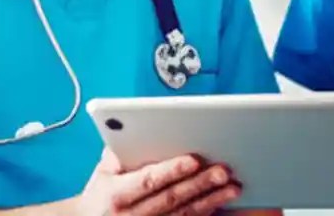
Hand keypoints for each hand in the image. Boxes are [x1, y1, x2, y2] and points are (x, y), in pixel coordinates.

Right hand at [72, 149, 241, 215]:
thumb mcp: (102, 172)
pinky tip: (221, 203)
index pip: (149, 181)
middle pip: (172, 199)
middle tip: (224, 170)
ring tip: (232, 187)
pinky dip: (205, 213)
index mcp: (116, 195)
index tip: (195, 159)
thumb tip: (139, 127)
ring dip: (210, 201)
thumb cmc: (101, 195)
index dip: (172, 170)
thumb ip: (119, 151)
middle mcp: (131, 215)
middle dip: (200, 183)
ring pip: (184, 214)